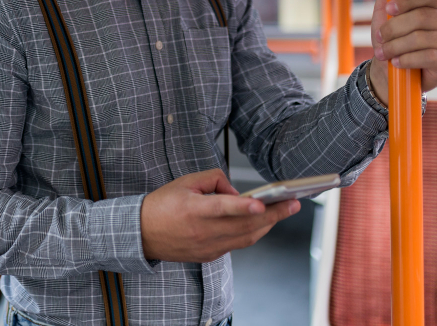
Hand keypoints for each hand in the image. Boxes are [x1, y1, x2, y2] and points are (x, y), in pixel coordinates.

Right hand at [139, 169, 298, 262]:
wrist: (142, 233)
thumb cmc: (162, 204)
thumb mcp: (185, 182)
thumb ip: (213, 180)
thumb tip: (236, 192)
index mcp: (192, 210)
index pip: (221, 208)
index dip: (242, 207)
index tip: (261, 204)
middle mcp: (202, 232)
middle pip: (243, 226)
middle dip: (273, 214)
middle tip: (293, 203)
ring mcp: (207, 247)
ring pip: (246, 238)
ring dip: (268, 225)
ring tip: (284, 211)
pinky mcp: (210, 255)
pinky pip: (237, 244)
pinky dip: (252, 232)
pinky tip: (262, 223)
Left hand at [370, 0, 436, 104]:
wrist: (390, 72)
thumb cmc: (390, 38)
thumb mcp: (383, 10)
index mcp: (432, 5)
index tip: (387, 9)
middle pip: (422, 17)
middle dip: (394, 29)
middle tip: (379, 38)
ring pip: (423, 38)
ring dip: (396, 46)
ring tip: (384, 53)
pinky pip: (430, 56)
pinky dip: (407, 59)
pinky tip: (397, 63)